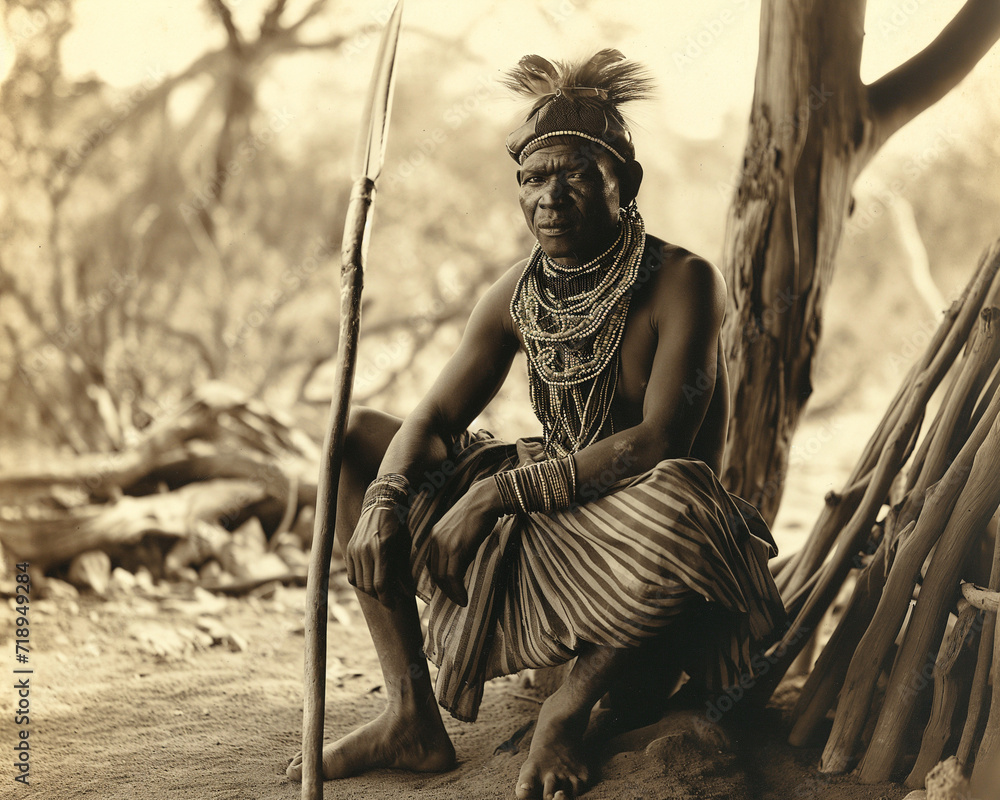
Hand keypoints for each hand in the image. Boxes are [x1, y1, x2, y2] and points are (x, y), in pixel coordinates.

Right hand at [345, 505, 408, 606]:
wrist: (381, 504)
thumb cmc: (398, 526)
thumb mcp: (404, 547)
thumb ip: (404, 571)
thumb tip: (407, 594)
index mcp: (381, 549)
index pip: (381, 583)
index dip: (387, 598)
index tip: (392, 606)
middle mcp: (365, 550)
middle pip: (368, 586)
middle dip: (379, 596)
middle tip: (390, 598)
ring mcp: (354, 549)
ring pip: (359, 582)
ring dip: (369, 590)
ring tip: (381, 590)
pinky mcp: (349, 549)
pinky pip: (352, 574)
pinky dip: (360, 582)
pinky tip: (370, 580)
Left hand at [427, 479, 502, 606]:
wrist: (485, 500)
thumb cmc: (479, 513)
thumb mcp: (461, 530)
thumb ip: (456, 545)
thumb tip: (460, 565)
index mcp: (435, 535)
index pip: (432, 564)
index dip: (439, 579)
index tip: (448, 589)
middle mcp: (435, 540)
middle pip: (435, 573)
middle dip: (445, 589)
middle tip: (455, 599)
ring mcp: (444, 544)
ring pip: (443, 577)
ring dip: (452, 593)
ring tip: (461, 601)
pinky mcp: (456, 549)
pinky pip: (453, 576)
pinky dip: (457, 590)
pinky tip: (464, 598)